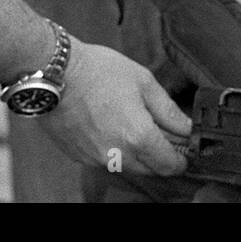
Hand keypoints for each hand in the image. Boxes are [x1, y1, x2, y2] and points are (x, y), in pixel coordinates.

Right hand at [41, 40, 191, 176]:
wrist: (54, 73)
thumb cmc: (98, 71)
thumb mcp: (143, 82)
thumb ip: (168, 110)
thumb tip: (186, 127)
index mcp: (138, 136)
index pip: (169, 165)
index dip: (181, 159)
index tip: (184, 148)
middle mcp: (117, 155)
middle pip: (150, 170)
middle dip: (160, 156)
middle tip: (160, 132)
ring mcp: (96, 158)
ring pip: (127, 166)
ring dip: (136, 153)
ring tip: (131, 122)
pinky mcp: (79, 156)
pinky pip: (105, 160)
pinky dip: (113, 149)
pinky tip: (109, 124)